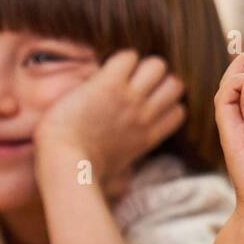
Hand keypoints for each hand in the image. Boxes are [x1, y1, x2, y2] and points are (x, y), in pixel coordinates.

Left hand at [34, 50, 184, 193]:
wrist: (65, 162)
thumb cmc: (83, 174)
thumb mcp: (117, 175)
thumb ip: (126, 171)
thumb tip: (124, 187)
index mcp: (148, 137)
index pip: (178, 112)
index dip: (165, 104)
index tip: (146, 103)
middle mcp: (145, 115)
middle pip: (175, 85)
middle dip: (159, 80)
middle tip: (136, 84)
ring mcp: (129, 98)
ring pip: (157, 65)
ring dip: (141, 66)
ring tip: (123, 73)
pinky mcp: (109, 84)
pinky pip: (128, 57)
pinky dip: (121, 59)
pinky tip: (107, 70)